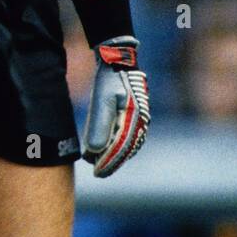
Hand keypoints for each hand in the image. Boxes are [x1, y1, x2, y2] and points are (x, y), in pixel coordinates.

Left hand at [81, 36, 149, 177]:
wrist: (118, 63)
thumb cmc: (109, 79)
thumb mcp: (102, 100)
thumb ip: (100, 125)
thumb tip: (96, 151)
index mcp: (134, 118)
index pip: (121, 147)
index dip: (108, 162)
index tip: (97, 172)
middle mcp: (141, 121)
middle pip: (126, 149)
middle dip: (111, 162)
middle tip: (97, 173)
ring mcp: (140, 118)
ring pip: (128, 144)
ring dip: (115, 156)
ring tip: (99, 165)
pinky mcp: (136, 116)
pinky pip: (129, 137)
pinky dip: (119, 147)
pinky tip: (107, 152)